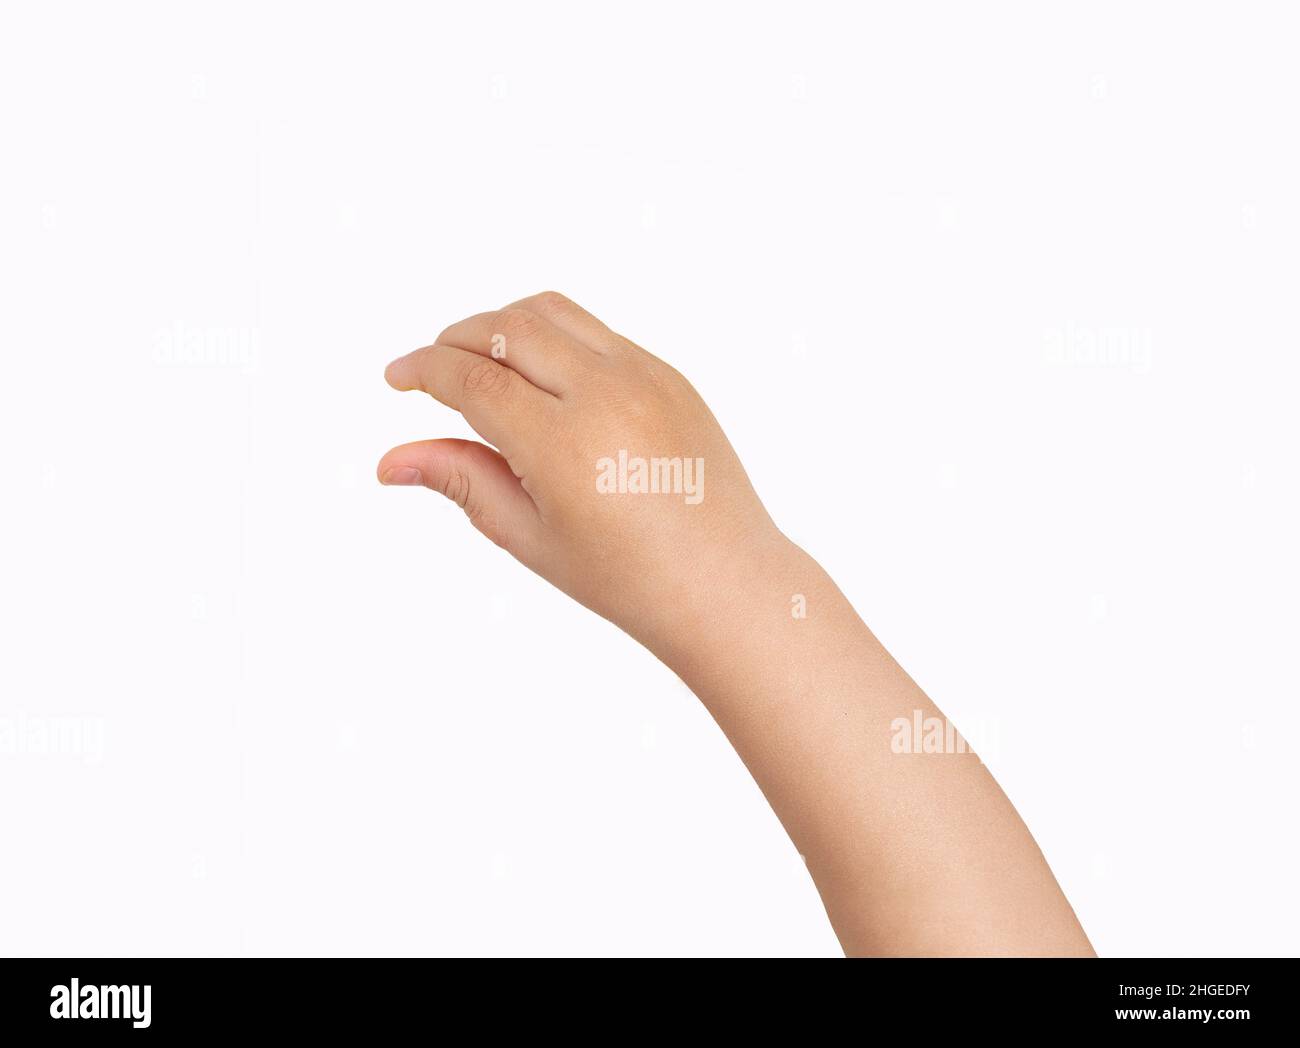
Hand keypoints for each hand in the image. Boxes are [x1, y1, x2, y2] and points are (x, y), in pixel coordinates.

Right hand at [379, 292, 787, 649]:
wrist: (723, 582)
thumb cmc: (627, 577)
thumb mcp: (531, 536)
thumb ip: (462, 482)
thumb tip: (392, 461)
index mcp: (564, 444)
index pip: (472, 379)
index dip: (424, 370)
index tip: (397, 377)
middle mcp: (606, 394)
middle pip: (505, 328)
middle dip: (454, 338)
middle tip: (431, 368)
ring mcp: (645, 377)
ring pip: (552, 312)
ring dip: (502, 323)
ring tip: (478, 360)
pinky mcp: (670, 375)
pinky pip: (597, 332)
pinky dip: (553, 337)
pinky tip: (540, 377)